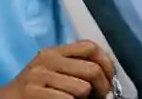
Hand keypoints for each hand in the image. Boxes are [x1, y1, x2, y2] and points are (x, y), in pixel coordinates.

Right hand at [0, 41, 115, 97]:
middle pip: (91, 69)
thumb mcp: (50, 71)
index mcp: (53, 51)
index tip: (110, 82)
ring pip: (82, 88)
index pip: (90, 47)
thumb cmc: (31, 91)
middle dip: (102, 88)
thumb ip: (73, 67)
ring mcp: (38, 76)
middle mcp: (46, 60)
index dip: (107, 65)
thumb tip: (107, 76)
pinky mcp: (32, 93)